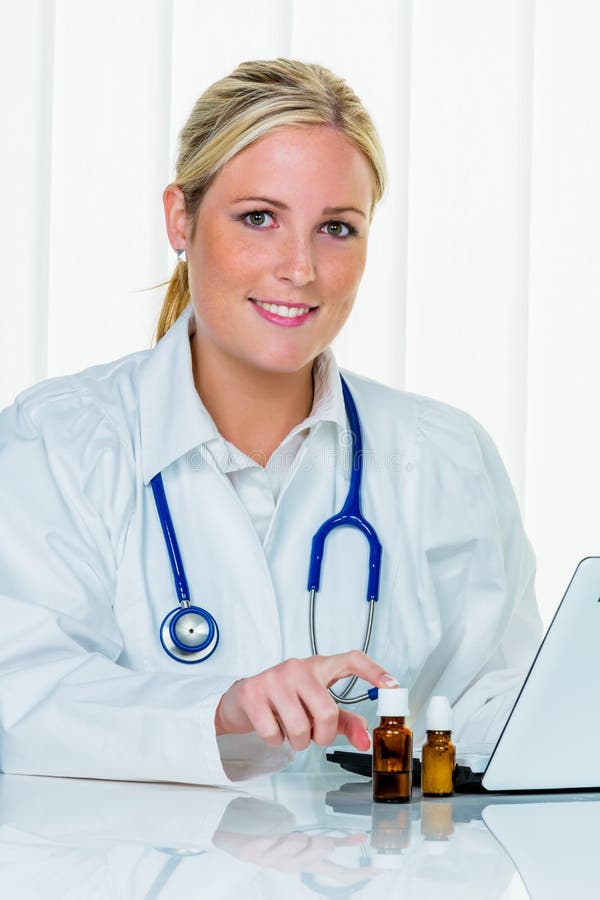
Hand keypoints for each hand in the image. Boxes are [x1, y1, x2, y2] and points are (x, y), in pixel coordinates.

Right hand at [214, 650, 397, 750]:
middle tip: (313, 734)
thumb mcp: (316, 707)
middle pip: (327, 711)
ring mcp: (274, 678)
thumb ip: (344, 722)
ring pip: (300, 728)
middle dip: (322, 735)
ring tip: (290, 729)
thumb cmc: (285, 701)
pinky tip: (272, 727)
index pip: (350, 660)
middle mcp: (298, 667)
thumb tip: (366, 741)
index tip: (392, 685)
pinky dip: (275, 740)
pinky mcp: (253, 693)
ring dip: (298, 741)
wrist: (242, 699)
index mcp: (318, 667)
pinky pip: (274, 734)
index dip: (373, 671)